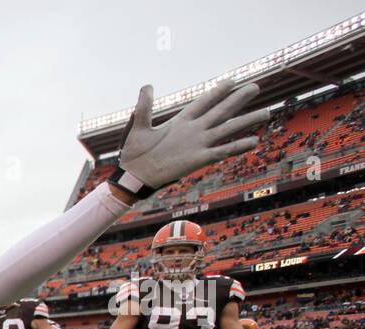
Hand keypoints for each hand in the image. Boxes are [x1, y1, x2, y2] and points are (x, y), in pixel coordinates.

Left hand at [112, 78, 266, 199]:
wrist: (134, 176)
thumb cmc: (135, 153)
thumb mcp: (139, 126)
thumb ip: (144, 106)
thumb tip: (147, 86)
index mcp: (181, 121)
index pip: (203, 102)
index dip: (217, 92)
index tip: (231, 81)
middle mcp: (194, 131)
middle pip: (221, 111)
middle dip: (238, 99)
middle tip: (255, 87)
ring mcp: (198, 144)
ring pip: (227, 129)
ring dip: (246, 121)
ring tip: (266, 112)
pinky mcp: (199, 159)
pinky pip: (222, 151)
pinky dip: (237, 146)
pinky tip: (254, 141)